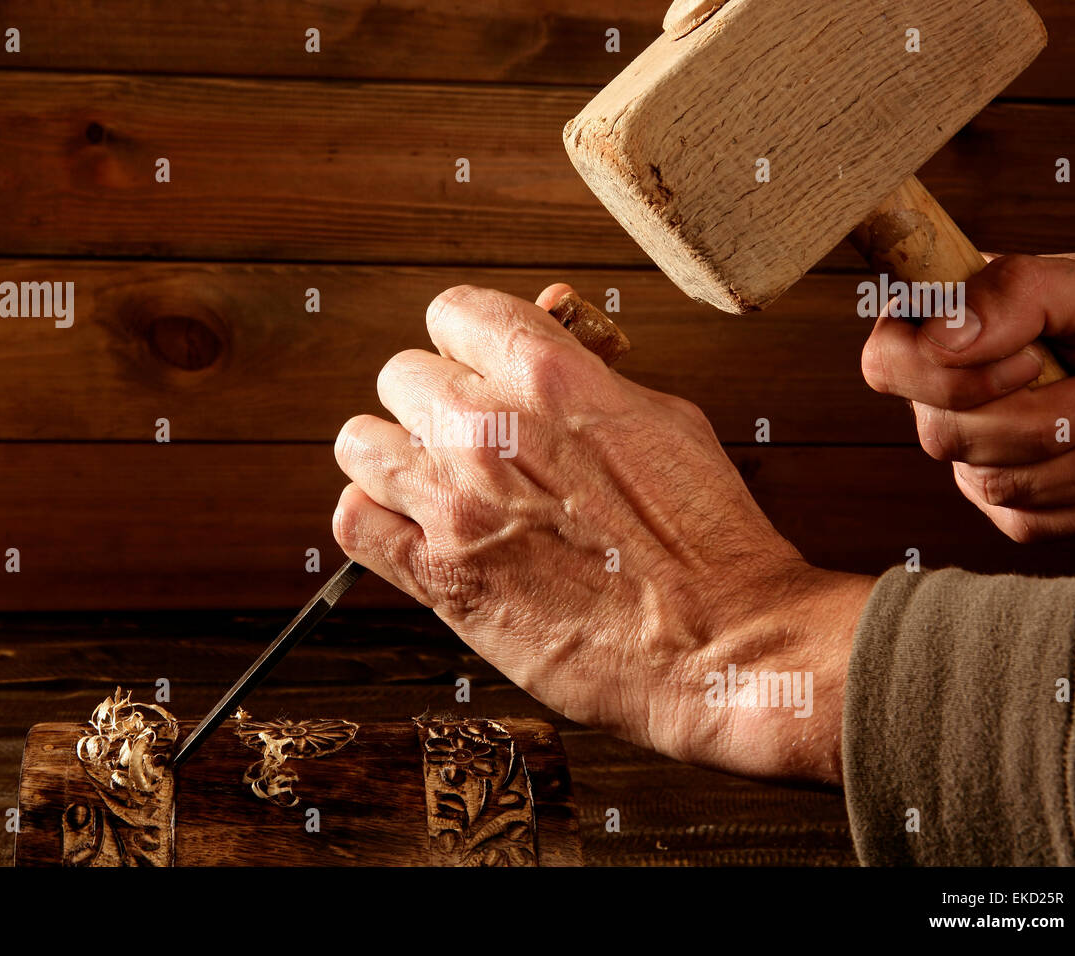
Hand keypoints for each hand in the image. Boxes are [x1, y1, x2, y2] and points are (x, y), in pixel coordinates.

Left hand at [333, 283, 873, 783]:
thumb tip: (552, 326)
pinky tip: (412, 527)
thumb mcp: (663, 417)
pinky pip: (354, 522)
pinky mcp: (438, 578)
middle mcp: (487, 430)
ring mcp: (454, 505)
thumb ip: (588, 370)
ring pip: (362, 441)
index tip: (485, 369)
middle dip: (438, 399)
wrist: (720, 646)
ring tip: (435, 481)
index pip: (453, 312)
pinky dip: (374, 519)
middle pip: (402, 374)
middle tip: (475, 437)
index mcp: (548, 376)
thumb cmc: (706, 539)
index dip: (472, 342)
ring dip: (396, 455)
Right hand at [861, 254, 1074, 539]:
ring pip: (993, 484)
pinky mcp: (1008, 506)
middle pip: (944, 435)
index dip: (949, 379)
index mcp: (943, 328)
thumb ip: (1010, 292)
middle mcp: (943, 397)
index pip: (886, 363)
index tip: (1031, 359)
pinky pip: (1028, 520)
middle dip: (1042, 420)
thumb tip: (937, 341)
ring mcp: (971, 455)